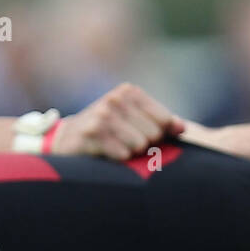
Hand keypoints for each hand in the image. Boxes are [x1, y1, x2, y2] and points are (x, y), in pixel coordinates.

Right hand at [49, 83, 185, 159]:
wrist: (66, 138)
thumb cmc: (106, 131)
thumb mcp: (132, 119)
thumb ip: (160, 122)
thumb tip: (183, 128)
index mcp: (129, 92)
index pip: (164, 119)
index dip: (161, 135)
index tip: (146, 137)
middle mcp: (115, 99)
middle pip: (154, 134)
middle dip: (144, 145)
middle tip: (126, 144)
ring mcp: (102, 115)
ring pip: (139, 145)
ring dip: (130, 153)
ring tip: (115, 147)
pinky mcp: (91, 133)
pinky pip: (122, 154)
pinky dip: (117, 158)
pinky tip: (105, 152)